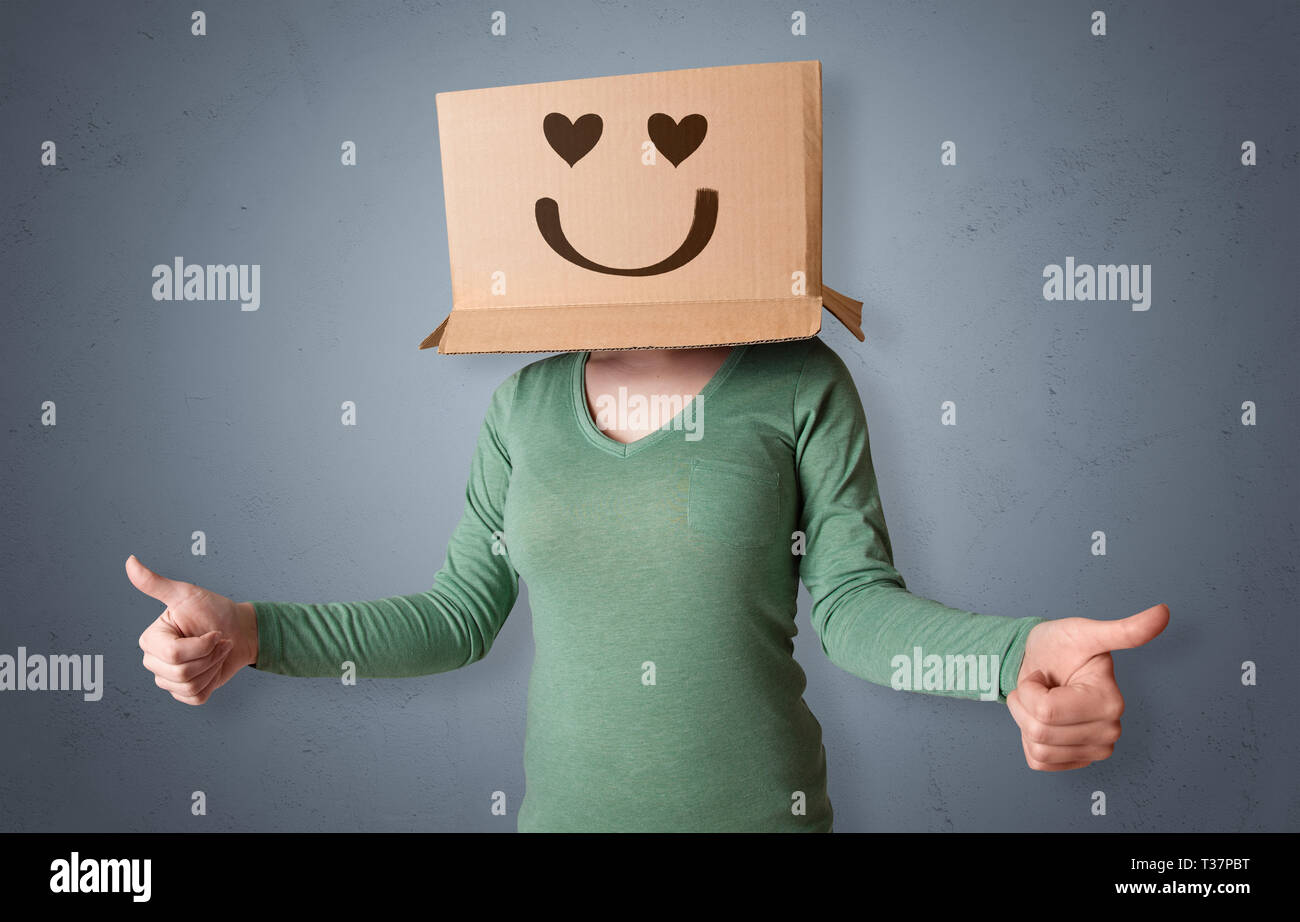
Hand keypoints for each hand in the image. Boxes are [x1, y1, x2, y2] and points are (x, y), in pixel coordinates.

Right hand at [126, 555, 258, 704]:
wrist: (240, 631)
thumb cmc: (214, 610)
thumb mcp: (187, 594)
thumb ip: (156, 583)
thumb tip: (130, 561)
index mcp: (151, 640)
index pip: (175, 654)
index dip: (202, 645)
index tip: (214, 632)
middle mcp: (154, 661)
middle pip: (181, 673)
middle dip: (210, 656)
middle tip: (219, 641)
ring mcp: (167, 679)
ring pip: (188, 686)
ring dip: (212, 668)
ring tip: (217, 652)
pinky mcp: (183, 692)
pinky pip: (195, 698)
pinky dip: (211, 683)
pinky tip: (213, 667)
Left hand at [1008, 603, 1168, 770]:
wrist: (1041, 663)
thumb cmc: (1061, 646)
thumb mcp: (1084, 633)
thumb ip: (1123, 630)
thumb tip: (1163, 612)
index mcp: (1111, 703)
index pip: (1046, 710)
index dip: (1031, 688)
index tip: (1045, 674)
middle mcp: (1108, 732)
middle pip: (1040, 732)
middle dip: (1026, 703)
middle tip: (1042, 685)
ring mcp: (1094, 751)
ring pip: (1037, 747)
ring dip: (1025, 719)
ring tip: (1041, 699)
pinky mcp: (1076, 762)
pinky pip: (1038, 761)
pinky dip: (1028, 739)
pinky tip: (1045, 719)